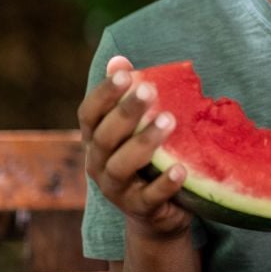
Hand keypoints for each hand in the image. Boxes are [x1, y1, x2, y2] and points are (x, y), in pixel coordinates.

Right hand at [77, 55, 192, 239]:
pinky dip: (164, 184)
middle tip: (150, 91)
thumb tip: (118, 59)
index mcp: (95, 140)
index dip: (103, 94)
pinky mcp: (140, 209)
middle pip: (104, 137)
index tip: (125, 73)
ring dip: (144, 143)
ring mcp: (117, 189)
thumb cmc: (145, 159)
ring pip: (121, 166)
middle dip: (125, 113)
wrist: (155, 212)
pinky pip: (149, 197)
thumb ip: (127, 96)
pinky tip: (181, 169)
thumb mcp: (134, 128)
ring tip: (169, 121)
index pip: (89, 114)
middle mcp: (98, 164)